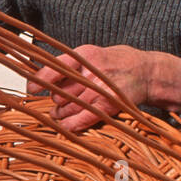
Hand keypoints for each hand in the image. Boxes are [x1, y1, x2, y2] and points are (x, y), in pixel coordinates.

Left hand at [27, 44, 180, 131]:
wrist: (148, 72)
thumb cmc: (117, 63)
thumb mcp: (93, 55)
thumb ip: (70, 65)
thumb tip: (41, 77)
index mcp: (85, 55)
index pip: (53, 68)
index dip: (38, 80)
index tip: (31, 88)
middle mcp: (92, 71)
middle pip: (59, 92)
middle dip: (55, 99)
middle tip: (58, 102)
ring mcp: (100, 89)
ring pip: (67, 107)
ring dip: (60, 113)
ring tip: (60, 113)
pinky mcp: (109, 106)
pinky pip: (82, 119)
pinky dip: (71, 125)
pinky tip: (66, 126)